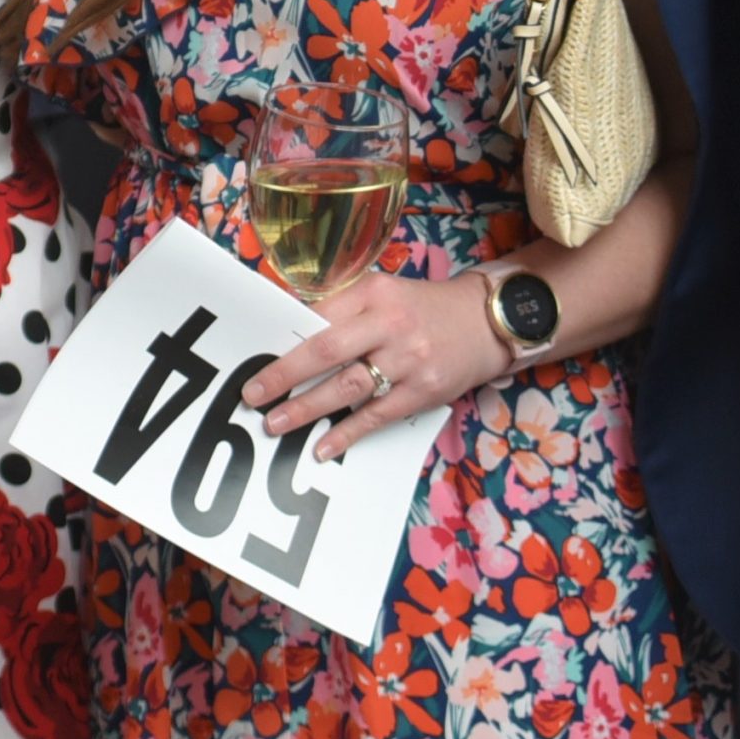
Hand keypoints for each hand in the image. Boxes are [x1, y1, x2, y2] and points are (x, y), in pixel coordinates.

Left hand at [241, 272, 509, 462]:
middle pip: (327, 351)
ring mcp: (408, 361)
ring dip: (308, 409)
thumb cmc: (421, 307)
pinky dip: (348, 433)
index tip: (255, 355)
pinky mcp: (423, 393)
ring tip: (276, 424)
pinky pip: (377, 416)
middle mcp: (389, 325)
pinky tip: (322, 447)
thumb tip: (294, 331)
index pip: (321, 316)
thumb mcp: (382, 291)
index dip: (288, 338)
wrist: (486, 322)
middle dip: (285, 375)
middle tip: (253, 395)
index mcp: (374, 294)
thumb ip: (342, 307)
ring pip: (348, 388)